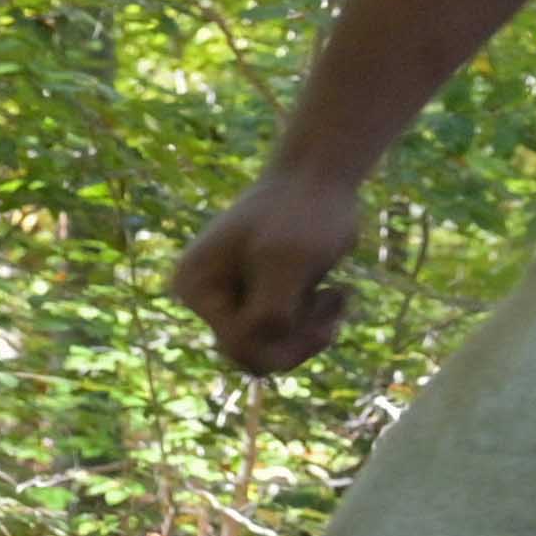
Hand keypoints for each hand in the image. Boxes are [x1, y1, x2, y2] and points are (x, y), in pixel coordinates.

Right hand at [175, 164, 369, 377]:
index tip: (320, 326)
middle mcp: (209, 298)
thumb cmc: (302, 213)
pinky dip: (318, 322)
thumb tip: (256, 358)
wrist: (322, 178)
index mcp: (197, 287)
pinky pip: (289, 336)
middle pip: (252, 357)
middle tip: (331, 323)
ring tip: (337, 298)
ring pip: (274, 349)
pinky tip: (338, 293)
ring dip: (311, 332)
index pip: (236, 345)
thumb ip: (271, 311)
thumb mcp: (287, 261)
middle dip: (296, 342)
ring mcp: (237, 299)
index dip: (280, 344)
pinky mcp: (266, 298)